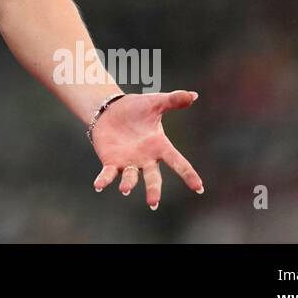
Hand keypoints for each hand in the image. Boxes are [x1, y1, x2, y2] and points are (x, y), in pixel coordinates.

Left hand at [90, 90, 203, 209]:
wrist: (111, 109)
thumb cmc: (136, 108)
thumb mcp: (155, 102)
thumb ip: (173, 100)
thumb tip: (194, 94)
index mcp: (160, 146)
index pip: (177, 162)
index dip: (188, 174)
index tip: (199, 188)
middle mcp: (146, 159)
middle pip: (152, 177)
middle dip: (153, 190)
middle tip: (153, 203)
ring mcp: (129, 162)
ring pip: (130, 178)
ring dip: (128, 184)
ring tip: (125, 190)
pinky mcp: (111, 162)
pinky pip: (108, 174)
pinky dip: (104, 180)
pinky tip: (98, 186)